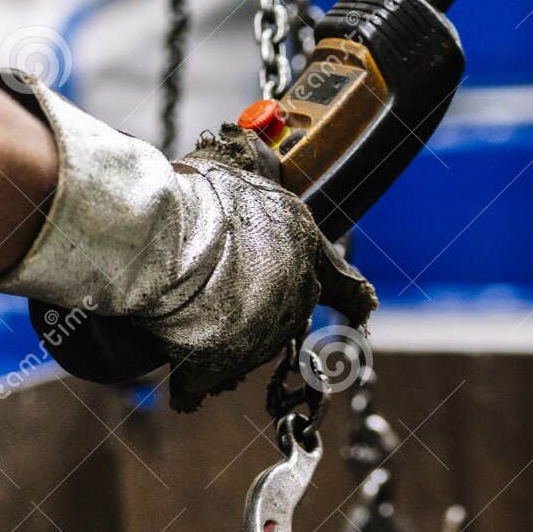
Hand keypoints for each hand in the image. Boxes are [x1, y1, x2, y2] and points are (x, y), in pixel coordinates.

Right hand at [0, 73, 374, 411]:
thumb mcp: (238, 171)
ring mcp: (265, 329)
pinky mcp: (227, 359)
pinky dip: (190, 383)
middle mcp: (296, 290)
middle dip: (257, 309)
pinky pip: (205, 380)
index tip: (365, 309)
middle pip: (287, 312)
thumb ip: (254, 178)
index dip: (353, 297)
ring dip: (219, 337)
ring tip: (183, 315)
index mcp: (305, 244)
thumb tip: (253, 147)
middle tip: (219, 298)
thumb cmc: (195, 196)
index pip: (345, 281)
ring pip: (246, 344)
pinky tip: (181, 384)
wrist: (166, 235)